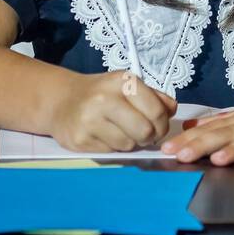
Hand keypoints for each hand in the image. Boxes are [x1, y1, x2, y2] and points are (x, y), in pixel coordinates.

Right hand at [48, 70, 176, 152]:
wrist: (62, 100)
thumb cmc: (102, 93)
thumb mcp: (128, 85)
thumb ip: (154, 97)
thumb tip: (172, 111)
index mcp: (123, 82)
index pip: (156, 111)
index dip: (163, 124)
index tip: (159, 127)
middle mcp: (105, 99)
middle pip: (144, 131)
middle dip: (149, 137)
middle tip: (145, 135)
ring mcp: (90, 121)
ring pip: (128, 145)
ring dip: (131, 143)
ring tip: (122, 133)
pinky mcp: (79, 140)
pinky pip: (110, 152)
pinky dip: (113, 148)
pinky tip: (106, 136)